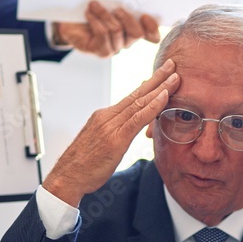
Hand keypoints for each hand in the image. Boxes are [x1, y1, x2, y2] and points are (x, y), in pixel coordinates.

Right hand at [43, 59, 179, 206]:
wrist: (67, 177)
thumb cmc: (83, 165)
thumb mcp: (100, 143)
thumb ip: (114, 133)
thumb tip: (128, 129)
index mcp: (104, 116)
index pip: (131, 97)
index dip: (148, 84)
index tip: (161, 74)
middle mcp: (107, 116)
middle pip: (136, 93)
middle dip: (157, 78)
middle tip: (172, 64)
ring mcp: (111, 126)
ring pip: (139, 102)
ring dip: (160, 87)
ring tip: (175, 76)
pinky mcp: (116, 139)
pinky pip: (138, 118)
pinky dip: (153, 106)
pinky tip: (164, 96)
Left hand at [56, 0, 160, 57]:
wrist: (69, 23)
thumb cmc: (92, 12)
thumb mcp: (107, 5)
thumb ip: (120, 4)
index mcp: (132, 31)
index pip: (152, 36)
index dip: (152, 28)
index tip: (145, 15)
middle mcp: (126, 42)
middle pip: (136, 33)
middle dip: (126, 17)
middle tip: (116, 8)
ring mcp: (114, 49)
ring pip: (117, 30)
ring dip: (105, 14)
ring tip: (94, 5)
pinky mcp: (101, 52)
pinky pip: (103, 34)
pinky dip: (95, 20)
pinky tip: (88, 14)